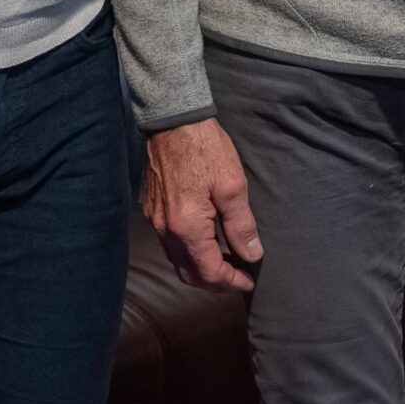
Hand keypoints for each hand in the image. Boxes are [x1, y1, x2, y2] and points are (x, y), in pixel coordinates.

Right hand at [144, 119, 261, 290]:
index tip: (249, 280)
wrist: (173, 121)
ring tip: (227, 260)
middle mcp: (166, 229)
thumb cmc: (205, 149)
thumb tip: (252, 254)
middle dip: (215, 281)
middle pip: (189, 273)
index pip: (209, 272)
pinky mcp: (152, 209)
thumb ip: (241, 225)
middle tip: (239, 276)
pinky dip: (188, 251)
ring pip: (177, 260)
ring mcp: (156, 220)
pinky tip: (206, 241)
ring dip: (201, 267)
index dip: (231, 281)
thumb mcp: (232, 186)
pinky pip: (169, 243)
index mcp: (187, 227)